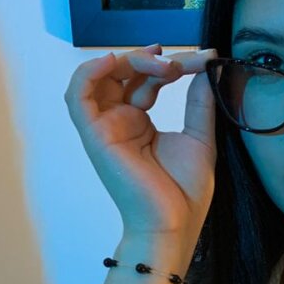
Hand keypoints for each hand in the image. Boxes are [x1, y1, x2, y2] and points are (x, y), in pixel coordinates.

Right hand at [62, 42, 218, 235]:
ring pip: (103, 77)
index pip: (150, 81)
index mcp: (142, 124)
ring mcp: (106, 128)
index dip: (175, 64)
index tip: (206, 59)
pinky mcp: (95, 136)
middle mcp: (121, 122)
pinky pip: (78, 96)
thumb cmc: (185, 194)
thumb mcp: (199, 139)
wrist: (173, 225)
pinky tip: (113, 60)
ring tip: (161, 64)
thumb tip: (206, 69)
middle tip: (184, 62)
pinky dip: (89, 72)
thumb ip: (199, 104)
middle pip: (127, 74)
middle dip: (156, 60)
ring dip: (130, 61)